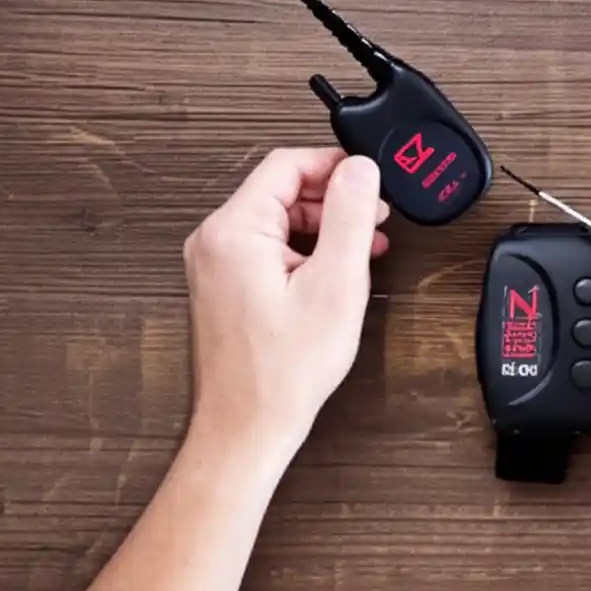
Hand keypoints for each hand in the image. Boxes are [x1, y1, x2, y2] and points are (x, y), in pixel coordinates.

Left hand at [183, 148, 389, 464]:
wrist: (248, 426)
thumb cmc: (282, 371)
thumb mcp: (335, 285)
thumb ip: (349, 218)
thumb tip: (360, 170)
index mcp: (234, 231)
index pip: (286, 166)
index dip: (334, 165)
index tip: (369, 176)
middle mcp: (215, 242)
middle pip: (280, 191)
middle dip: (333, 198)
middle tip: (374, 215)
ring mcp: (215, 265)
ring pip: (277, 220)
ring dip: (323, 225)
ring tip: (363, 245)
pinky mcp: (224, 286)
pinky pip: (268, 248)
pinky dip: (305, 250)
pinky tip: (335, 269)